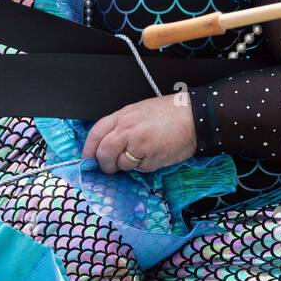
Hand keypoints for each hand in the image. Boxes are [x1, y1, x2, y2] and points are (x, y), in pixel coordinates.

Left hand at [82, 93, 196, 173]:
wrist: (193, 117)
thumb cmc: (169, 113)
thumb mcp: (139, 111)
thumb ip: (122, 126)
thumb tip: (108, 144)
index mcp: (123, 116)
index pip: (96, 133)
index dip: (89, 149)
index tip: (87, 158)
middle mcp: (128, 130)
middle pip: (104, 153)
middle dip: (104, 164)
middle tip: (109, 168)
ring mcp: (139, 145)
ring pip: (122, 164)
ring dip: (127, 165)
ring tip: (141, 154)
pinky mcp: (152, 159)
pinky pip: (141, 168)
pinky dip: (145, 166)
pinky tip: (154, 154)